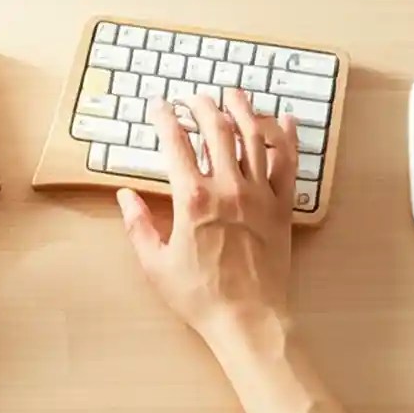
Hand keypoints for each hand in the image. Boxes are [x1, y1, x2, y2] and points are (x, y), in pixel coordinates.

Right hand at [116, 89, 298, 335]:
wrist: (248, 320)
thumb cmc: (200, 296)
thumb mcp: (155, 263)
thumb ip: (138, 224)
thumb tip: (126, 196)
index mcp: (192, 199)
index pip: (175, 143)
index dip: (164, 118)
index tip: (158, 106)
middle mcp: (227, 188)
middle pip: (217, 130)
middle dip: (203, 105)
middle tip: (194, 97)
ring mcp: (259, 195)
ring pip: (253, 138)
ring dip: (243, 109)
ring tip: (233, 93)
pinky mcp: (281, 207)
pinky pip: (288, 164)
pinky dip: (286, 137)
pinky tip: (283, 119)